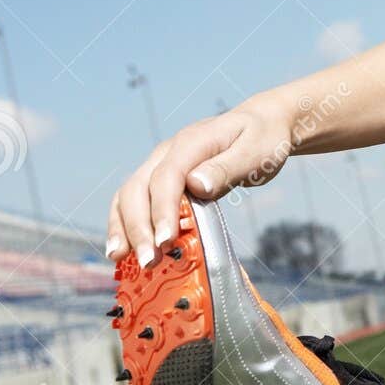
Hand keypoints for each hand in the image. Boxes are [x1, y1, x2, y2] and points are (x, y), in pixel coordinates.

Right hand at [106, 96, 293, 268]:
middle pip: (138, 188)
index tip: (165, 241)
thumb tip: (196, 184)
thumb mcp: (254, 152)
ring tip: (122, 259)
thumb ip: (226, 168)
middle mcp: (167, 152)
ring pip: (128, 195)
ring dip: (123, 228)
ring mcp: (160, 164)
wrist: (262, 123)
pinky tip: (124, 250)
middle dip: (139, 227)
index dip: (162, 210)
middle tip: (149, 261)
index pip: (166, 177)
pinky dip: (125, 224)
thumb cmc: (262, 140)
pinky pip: (134, 201)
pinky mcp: (160, 179)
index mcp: (191, 142)